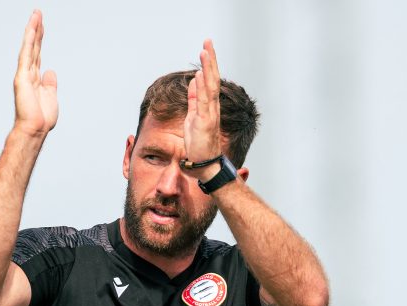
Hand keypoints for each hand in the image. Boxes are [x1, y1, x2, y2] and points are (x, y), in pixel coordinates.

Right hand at [13, 9, 57, 136]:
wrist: (35, 129)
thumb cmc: (42, 119)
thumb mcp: (51, 97)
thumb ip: (50, 84)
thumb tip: (50, 71)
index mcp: (35, 79)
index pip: (38, 54)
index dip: (40, 40)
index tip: (42, 26)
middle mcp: (28, 74)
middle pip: (34, 47)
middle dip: (36, 30)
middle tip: (38, 13)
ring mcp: (24, 74)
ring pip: (29, 47)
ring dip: (32, 30)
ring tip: (36, 14)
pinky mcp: (22, 77)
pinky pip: (26, 55)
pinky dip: (29, 41)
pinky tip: (32, 29)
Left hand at [183, 39, 221, 167]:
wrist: (204, 164)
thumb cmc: (199, 145)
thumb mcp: (193, 117)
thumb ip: (194, 99)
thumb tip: (193, 81)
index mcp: (209, 106)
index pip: (209, 81)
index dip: (208, 64)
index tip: (205, 48)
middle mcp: (212, 108)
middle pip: (213, 79)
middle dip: (210, 60)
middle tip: (207, 41)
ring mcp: (210, 114)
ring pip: (211, 86)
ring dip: (208, 68)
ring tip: (205, 50)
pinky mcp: (205, 122)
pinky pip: (205, 101)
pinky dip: (203, 87)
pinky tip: (201, 74)